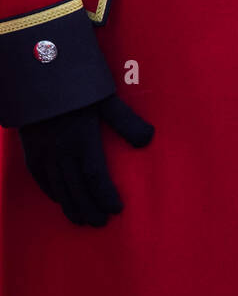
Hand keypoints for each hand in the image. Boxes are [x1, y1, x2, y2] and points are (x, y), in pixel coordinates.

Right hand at [18, 93, 154, 226]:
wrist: (35, 72)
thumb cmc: (75, 83)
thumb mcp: (105, 98)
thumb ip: (126, 120)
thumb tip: (149, 139)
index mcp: (81, 139)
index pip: (95, 176)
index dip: (106, 195)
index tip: (117, 209)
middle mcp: (60, 151)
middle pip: (76, 189)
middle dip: (89, 208)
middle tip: (101, 223)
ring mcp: (43, 152)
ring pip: (57, 187)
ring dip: (71, 206)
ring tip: (83, 221)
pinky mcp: (30, 149)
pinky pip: (40, 178)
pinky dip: (51, 192)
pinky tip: (60, 200)